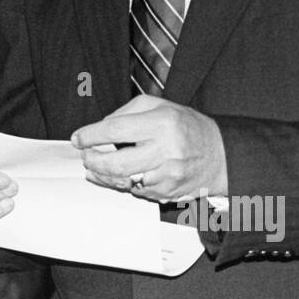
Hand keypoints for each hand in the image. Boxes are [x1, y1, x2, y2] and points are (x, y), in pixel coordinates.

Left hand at [72, 95, 227, 201]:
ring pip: (122, 181)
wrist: (219, 155)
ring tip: (94, 167)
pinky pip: (135, 191)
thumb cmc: (186, 127)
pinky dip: (120, 184)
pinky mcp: (167, 193)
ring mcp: (167, 175)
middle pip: (115, 163)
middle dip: (92, 160)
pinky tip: (116, 176)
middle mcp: (166, 150)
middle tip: (85, 155)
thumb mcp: (159, 106)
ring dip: (102, 175)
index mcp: (162, 123)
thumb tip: (99, 128)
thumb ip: (126, 112)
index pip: (115, 130)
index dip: (91, 135)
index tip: (79, 138)